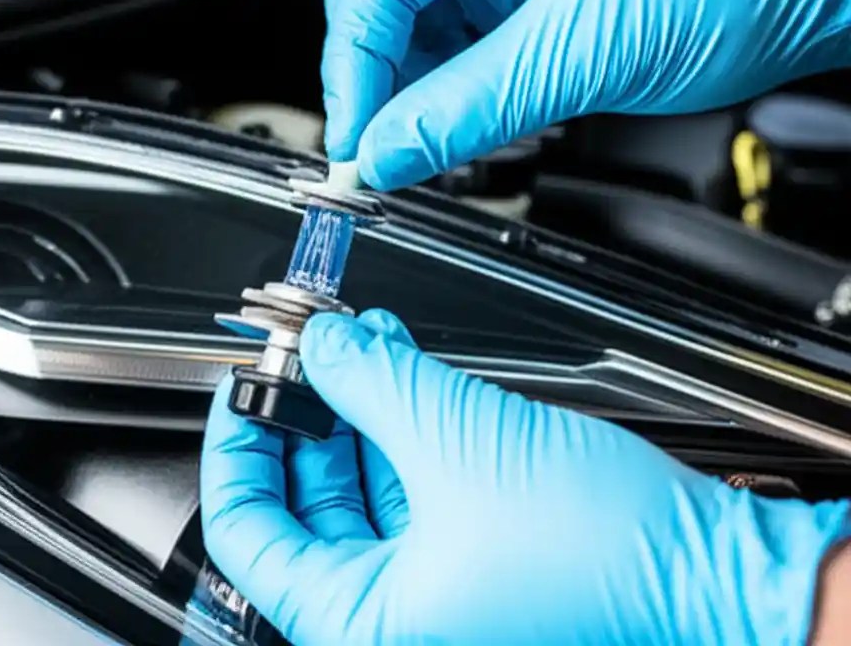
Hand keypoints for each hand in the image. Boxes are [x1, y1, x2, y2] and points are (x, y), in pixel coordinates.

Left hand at [200, 308, 850, 644]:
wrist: (726, 577)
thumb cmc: (610, 557)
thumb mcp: (459, 442)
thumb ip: (370, 382)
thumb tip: (319, 346)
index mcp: (363, 628)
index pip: (247, 538)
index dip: (235, 449)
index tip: (241, 388)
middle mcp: (394, 624)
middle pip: (304, 511)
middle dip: (304, 418)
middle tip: (301, 353)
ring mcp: (437, 598)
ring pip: (361, 498)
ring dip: (357, 413)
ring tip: (354, 345)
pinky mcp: (478, 566)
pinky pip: (414, 496)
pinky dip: (403, 432)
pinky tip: (402, 370)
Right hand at [320, 0, 850, 188]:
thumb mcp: (585, 50)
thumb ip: (470, 107)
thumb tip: (387, 153)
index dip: (355, 65)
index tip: (360, 141)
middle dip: (369, 65)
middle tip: (377, 139)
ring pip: (411, 7)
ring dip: (404, 77)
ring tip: (423, 133)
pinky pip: (455, 24)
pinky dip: (445, 76)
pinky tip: (456, 112)